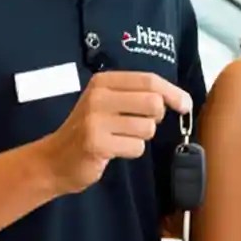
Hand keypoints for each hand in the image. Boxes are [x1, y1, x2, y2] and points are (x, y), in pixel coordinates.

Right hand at [36, 71, 192, 194]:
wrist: (55, 159)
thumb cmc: (91, 129)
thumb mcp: (110, 103)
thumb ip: (139, 96)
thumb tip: (182, 100)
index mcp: (104, 81)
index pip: (149, 80)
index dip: (173, 92)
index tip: (185, 104)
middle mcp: (98, 96)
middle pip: (153, 102)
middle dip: (155, 118)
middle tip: (138, 124)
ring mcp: (96, 120)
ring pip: (147, 127)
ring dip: (141, 137)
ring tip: (120, 137)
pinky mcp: (96, 143)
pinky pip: (136, 147)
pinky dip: (131, 151)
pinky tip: (114, 149)